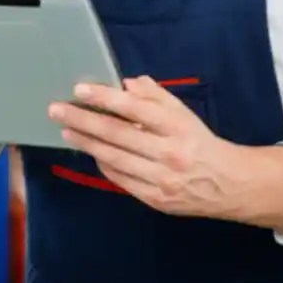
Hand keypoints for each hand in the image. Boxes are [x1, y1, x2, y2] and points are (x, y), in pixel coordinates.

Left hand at [47, 76, 245, 220]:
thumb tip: (125, 84)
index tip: (80, 89)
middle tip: (56, 110)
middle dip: (82, 120)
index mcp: (177, 126)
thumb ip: (154, 95)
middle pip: (117, 133)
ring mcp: (160, 178)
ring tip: (66, 130)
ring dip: (85, 142)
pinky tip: (90, 151)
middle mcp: (168, 152)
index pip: (135, 108)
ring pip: (114, 157)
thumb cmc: (197, 141)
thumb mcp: (182, 112)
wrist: (226, 184)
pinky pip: (120, 178)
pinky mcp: (154, 198)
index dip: (105, 97)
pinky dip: (102, 163)